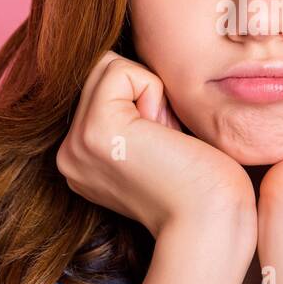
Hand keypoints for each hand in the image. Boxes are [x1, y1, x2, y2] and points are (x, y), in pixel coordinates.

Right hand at [56, 51, 255, 242]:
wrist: (213, 222)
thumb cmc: (204, 181)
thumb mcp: (156, 138)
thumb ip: (133, 108)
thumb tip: (128, 61)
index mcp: (82, 156)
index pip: (100, 84)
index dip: (144, 98)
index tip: (166, 144)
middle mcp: (69, 153)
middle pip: (100, 69)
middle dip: (144, 90)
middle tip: (168, 140)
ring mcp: (76, 144)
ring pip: (107, 65)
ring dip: (149, 91)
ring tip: (165, 138)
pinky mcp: (95, 131)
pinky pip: (121, 70)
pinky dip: (153, 91)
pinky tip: (165, 135)